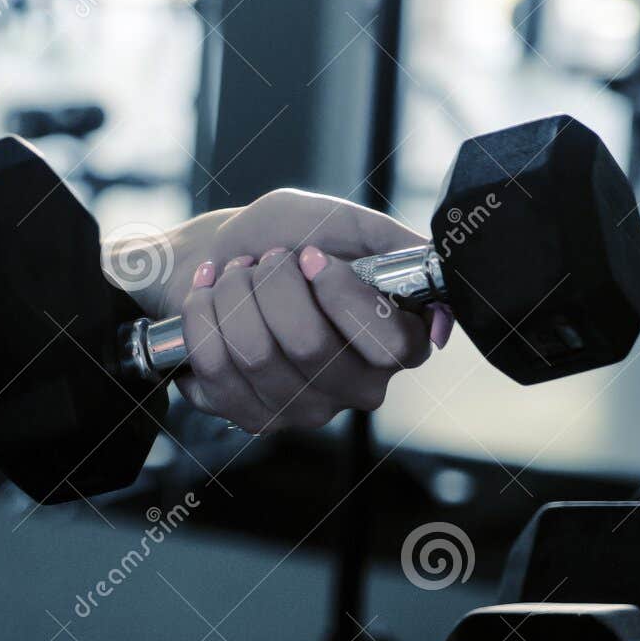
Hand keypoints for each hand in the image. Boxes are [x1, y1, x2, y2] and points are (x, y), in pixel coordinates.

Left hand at [164, 190, 440, 432]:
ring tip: (234, 276)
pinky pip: (216, 367)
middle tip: (266, 260)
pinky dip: (201, 315)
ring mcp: (302, 410)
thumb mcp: (346, 224)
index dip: (342, 295)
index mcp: (395, 344)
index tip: (310, 255)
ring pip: (257, 354)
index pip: (389, 345)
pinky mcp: (250, 416)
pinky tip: (206, 297)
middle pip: (310, 345)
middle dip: (273, 283)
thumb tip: (438, 290)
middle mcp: (354, 387)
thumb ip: (398, 247)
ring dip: (233, 294)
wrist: (220, 256)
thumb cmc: (289, 239)